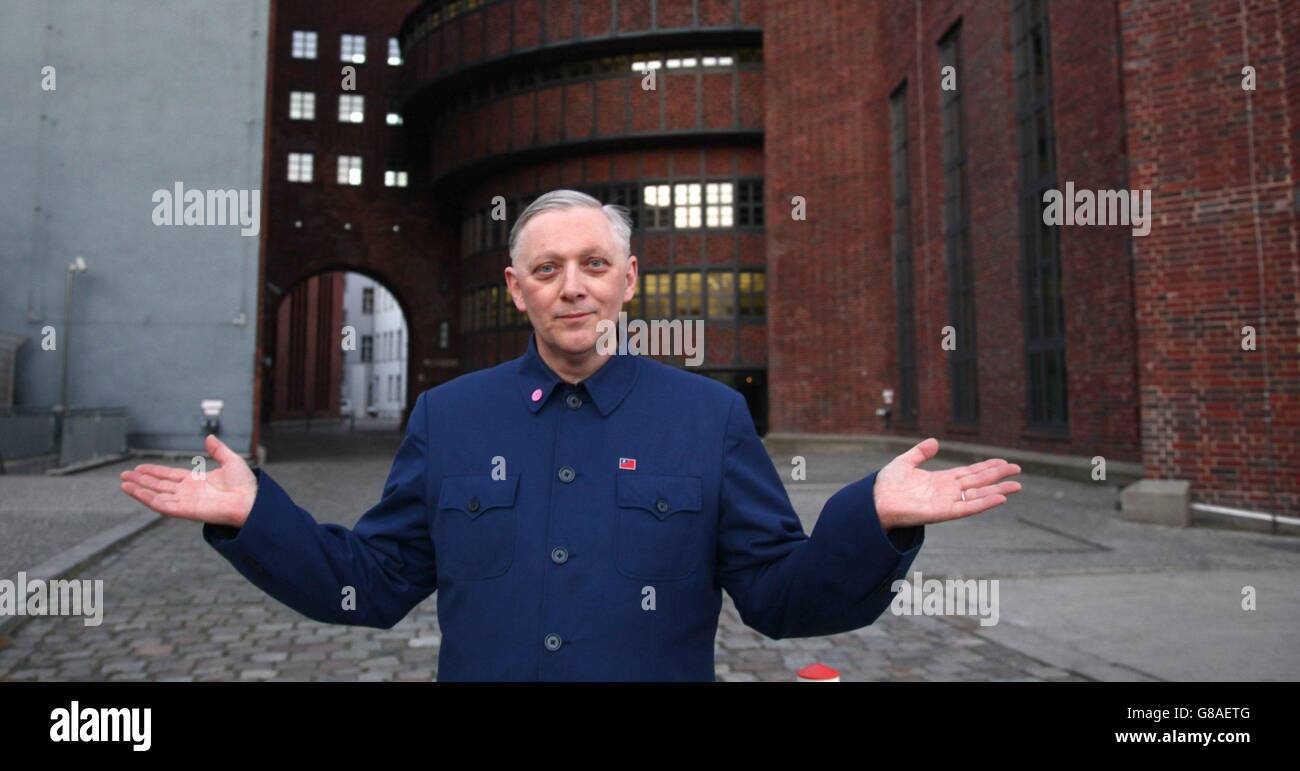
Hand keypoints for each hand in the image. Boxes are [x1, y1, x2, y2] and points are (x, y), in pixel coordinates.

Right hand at [119, 435, 257, 527]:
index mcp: (196, 482)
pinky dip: (148, 499)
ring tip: (123, 484)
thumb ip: (218, 450)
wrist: (253, 502)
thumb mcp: (231, 461)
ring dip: (139, 490)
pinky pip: (162, 505)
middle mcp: (188, 492)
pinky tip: (136, 492)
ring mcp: (186, 502)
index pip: (169, 476)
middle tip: (123, 475)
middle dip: (141, 481)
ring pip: (156, 495)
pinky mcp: (186, 511)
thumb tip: (209, 437)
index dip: (153, 472)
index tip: (138, 468)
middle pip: (159, 485)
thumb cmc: (246, 485)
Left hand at [873, 437, 1021, 529]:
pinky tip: (999, 498)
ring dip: (998, 490)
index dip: (986, 467)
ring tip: (1017, 486)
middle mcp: (947, 492)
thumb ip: (920, 452)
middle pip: (979, 482)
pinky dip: (984, 503)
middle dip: (998, 475)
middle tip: (1018, 469)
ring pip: (978, 495)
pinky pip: (967, 508)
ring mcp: (947, 502)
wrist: (874, 501)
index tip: (1003, 462)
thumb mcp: (905, 462)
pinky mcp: (943, 512)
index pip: (969, 473)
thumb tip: (934, 441)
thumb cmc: (886, 485)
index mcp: (940, 480)